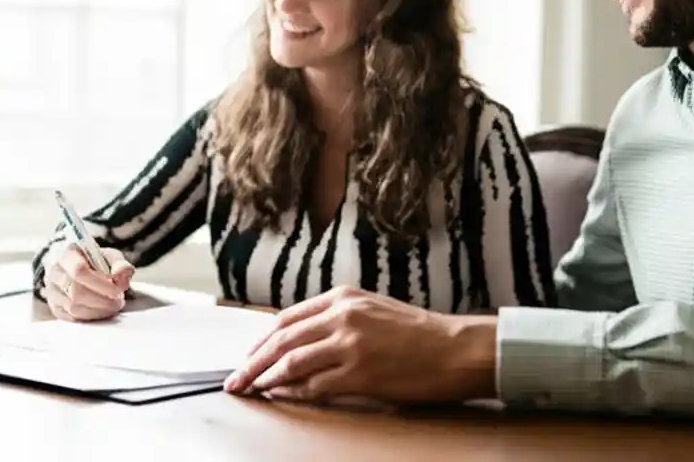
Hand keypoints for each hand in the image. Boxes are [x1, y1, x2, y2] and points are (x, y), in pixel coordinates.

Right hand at [43, 244, 134, 321]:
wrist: (76, 269)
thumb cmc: (94, 262)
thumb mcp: (109, 257)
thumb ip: (119, 265)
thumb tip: (122, 276)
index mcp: (68, 253)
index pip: (79, 271)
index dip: (101, 284)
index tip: (118, 290)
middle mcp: (55, 271)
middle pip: (76, 291)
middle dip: (102, 300)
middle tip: (118, 300)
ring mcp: (52, 290)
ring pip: (73, 307)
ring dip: (98, 310)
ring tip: (112, 305)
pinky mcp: (55, 307)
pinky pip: (72, 318)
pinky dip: (91, 317)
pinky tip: (101, 311)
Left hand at [223, 286, 497, 403]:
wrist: (457, 348)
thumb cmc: (420, 333)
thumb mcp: (373, 310)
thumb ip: (338, 319)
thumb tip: (303, 341)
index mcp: (343, 297)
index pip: (287, 318)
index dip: (262, 339)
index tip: (249, 355)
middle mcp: (342, 315)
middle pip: (281, 338)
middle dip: (253, 360)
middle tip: (236, 378)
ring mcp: (350, 344)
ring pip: (291, 361)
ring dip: (264, 377)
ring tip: (249, 389)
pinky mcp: (360, 373)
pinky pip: (314, 385)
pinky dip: (291, 392)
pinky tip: (280, 396)